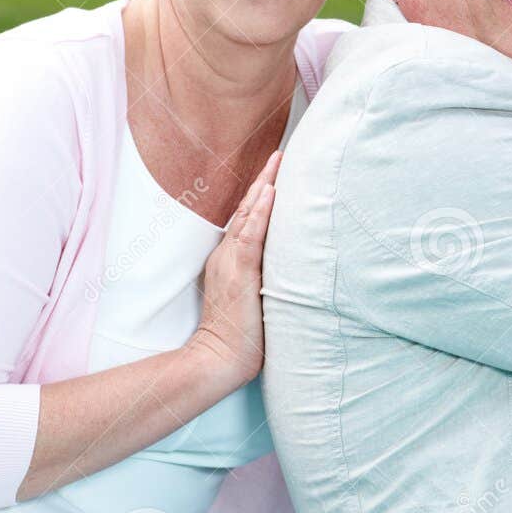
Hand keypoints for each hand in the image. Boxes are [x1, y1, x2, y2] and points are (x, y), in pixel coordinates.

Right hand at [187, 150, 281, 388]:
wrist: (220, 358)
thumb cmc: (242, 335)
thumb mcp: (255, 298)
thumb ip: (266, 277)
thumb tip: (291, 268)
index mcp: (231, 259)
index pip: (248, 220)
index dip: (261, 195)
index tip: (276, 172)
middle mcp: (227, 255)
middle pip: (248, 209)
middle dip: (264, 180)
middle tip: (280, 154)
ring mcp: (231, 261)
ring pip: (248, 215)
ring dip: (264, 186)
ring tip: (278, 161)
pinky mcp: (239, 272)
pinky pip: (250, 236)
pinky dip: (260, 212)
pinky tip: (269, 193)